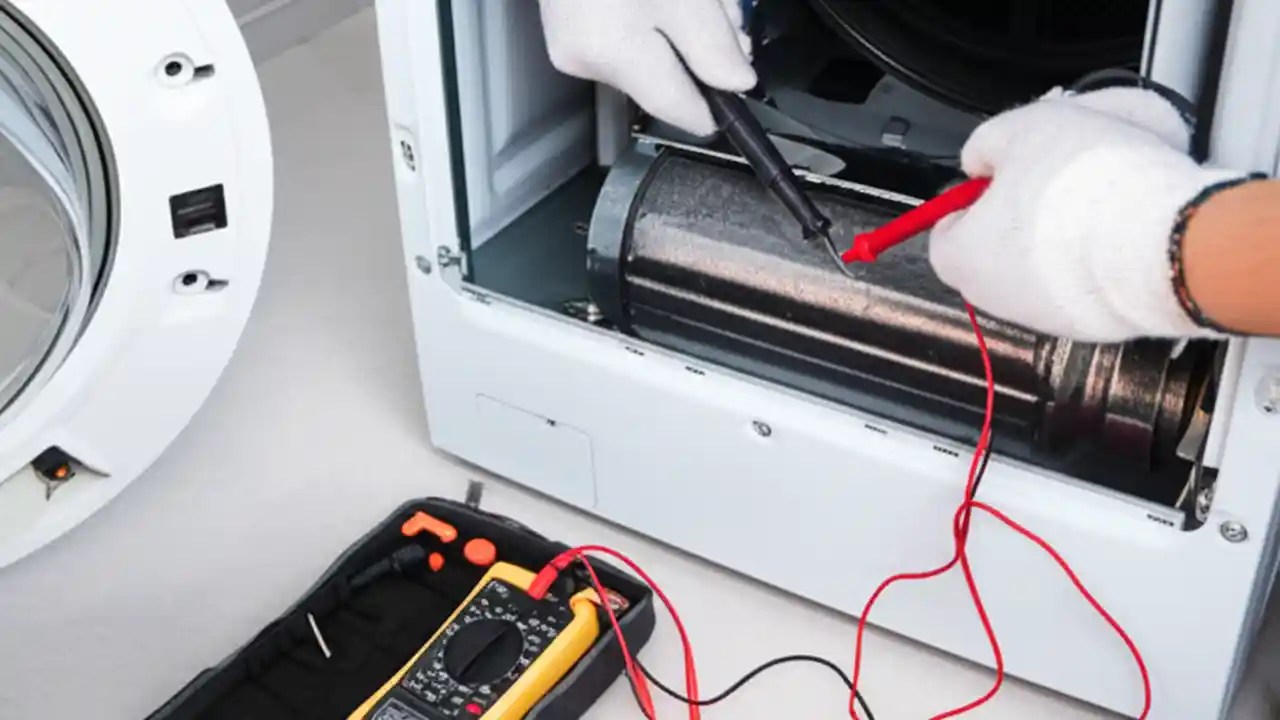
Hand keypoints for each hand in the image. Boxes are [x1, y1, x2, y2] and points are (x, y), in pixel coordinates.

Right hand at [539, 0, 755, 136]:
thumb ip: (713, 46)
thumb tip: (736, 85)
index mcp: (612, 54)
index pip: (678, 110)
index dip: (716, 107)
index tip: (737, 101)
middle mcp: (583, 58)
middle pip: (664, 79)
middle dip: (703, 52)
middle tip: (727, 15)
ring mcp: (570, 40)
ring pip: (647, 54)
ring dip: (681, 29)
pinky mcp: (568, 21)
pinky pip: (624, 34)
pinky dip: (653, 16)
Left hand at [928, 88, 1246, 341]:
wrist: (1166, 237)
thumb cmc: (1088, 186)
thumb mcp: (1020, 130)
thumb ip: (986, 144)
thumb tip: (981, 157)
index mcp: (962, 257)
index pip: (944, 230)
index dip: (971, 197)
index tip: (996, 177)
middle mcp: (997, 298)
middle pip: (992, 252)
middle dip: (1016, 217)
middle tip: (1048, 180)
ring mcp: (1047, 316)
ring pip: (1040, 269)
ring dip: (1059, 235)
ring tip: (1093, 198)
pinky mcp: (1094, 325)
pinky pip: (1083, 285)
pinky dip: (1095, 259)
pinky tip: (1120, 226)